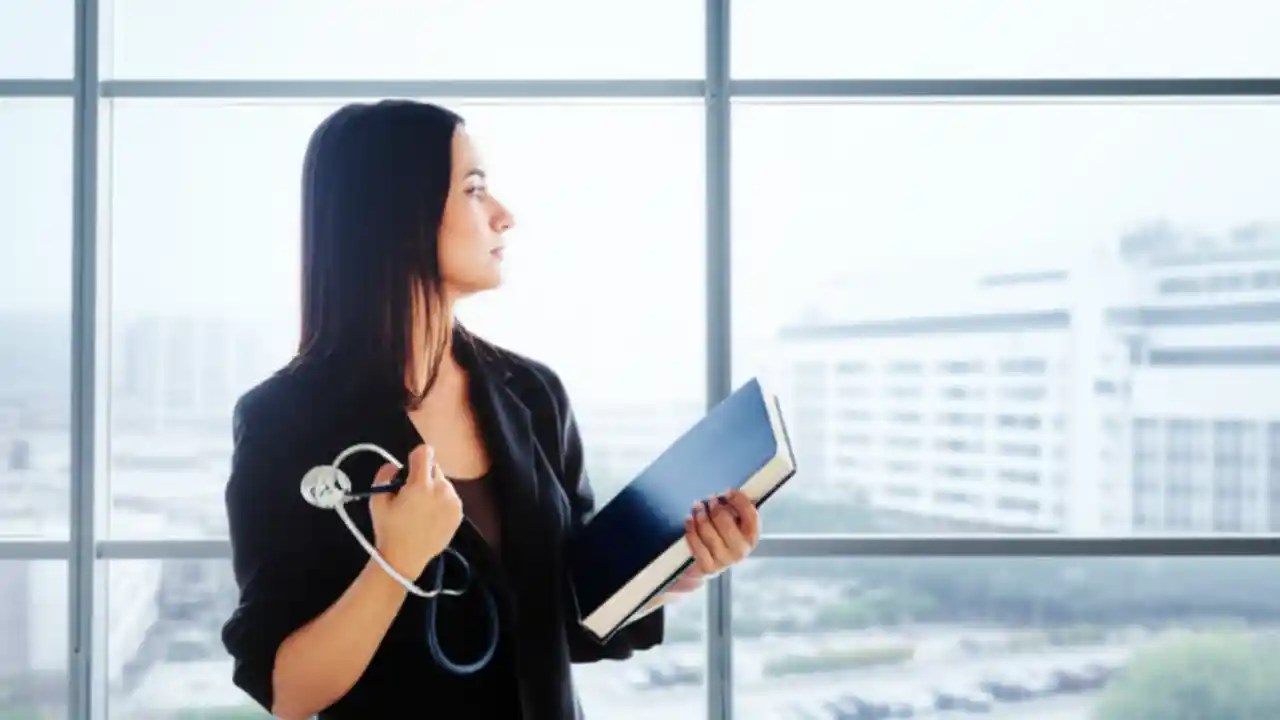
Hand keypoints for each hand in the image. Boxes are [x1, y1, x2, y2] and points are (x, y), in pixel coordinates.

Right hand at [370, 444, 462, 580]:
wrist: (405, 558)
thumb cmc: (389, 529)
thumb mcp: (377, 501)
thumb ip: (385, 475)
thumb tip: (396, 465)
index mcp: (421, 485)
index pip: (425, 452)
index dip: (415, 457)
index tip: (409, 470)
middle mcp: (442, 489)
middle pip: (434, 467)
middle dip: (423, 475)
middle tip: (411, 495)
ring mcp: (453, 501)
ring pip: (443, 482)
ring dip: (433, 488)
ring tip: (420, 509)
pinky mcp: (459, 512)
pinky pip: (450, 496)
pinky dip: (441, 501)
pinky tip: (430, 517)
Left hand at [681, 488, 760, 583]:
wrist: (708, 564)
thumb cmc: (721, 537)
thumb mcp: (732, 522)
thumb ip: (733, 509)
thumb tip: (725, 495)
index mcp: (751, 537)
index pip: (750, 516)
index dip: (739, 501)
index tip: (728, 491)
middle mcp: (741, 551)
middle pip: (727, 524)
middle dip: (716, 509)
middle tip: (710, 499)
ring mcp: (724, 560)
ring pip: (710, 534)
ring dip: (701, 517)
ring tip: (697, 507)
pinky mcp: (708, 567)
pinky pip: (697, 545)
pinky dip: (692, 530)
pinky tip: (689, 520)